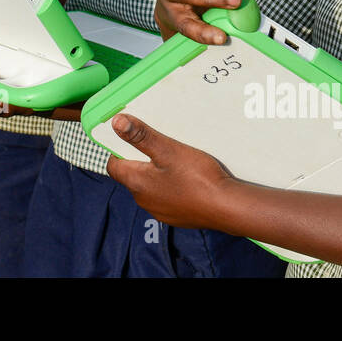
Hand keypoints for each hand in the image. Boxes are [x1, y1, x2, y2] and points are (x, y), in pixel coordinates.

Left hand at [105, 113, 234, 228]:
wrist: (227, 207)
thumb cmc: (197, 178)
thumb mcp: (168, 150)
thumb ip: (141, 136)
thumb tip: (116, 123)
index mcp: (137, 184)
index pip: (113, 166)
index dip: (118, 150)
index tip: (131, 137)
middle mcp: (144, 201)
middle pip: (133, 176)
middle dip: (141, 159)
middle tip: (158, 144)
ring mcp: (160, 211)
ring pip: (151, 187)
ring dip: (157, 174)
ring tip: (175, 160)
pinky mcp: (176, 217)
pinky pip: (166, 197)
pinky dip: (171, 187)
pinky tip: (187, 179)